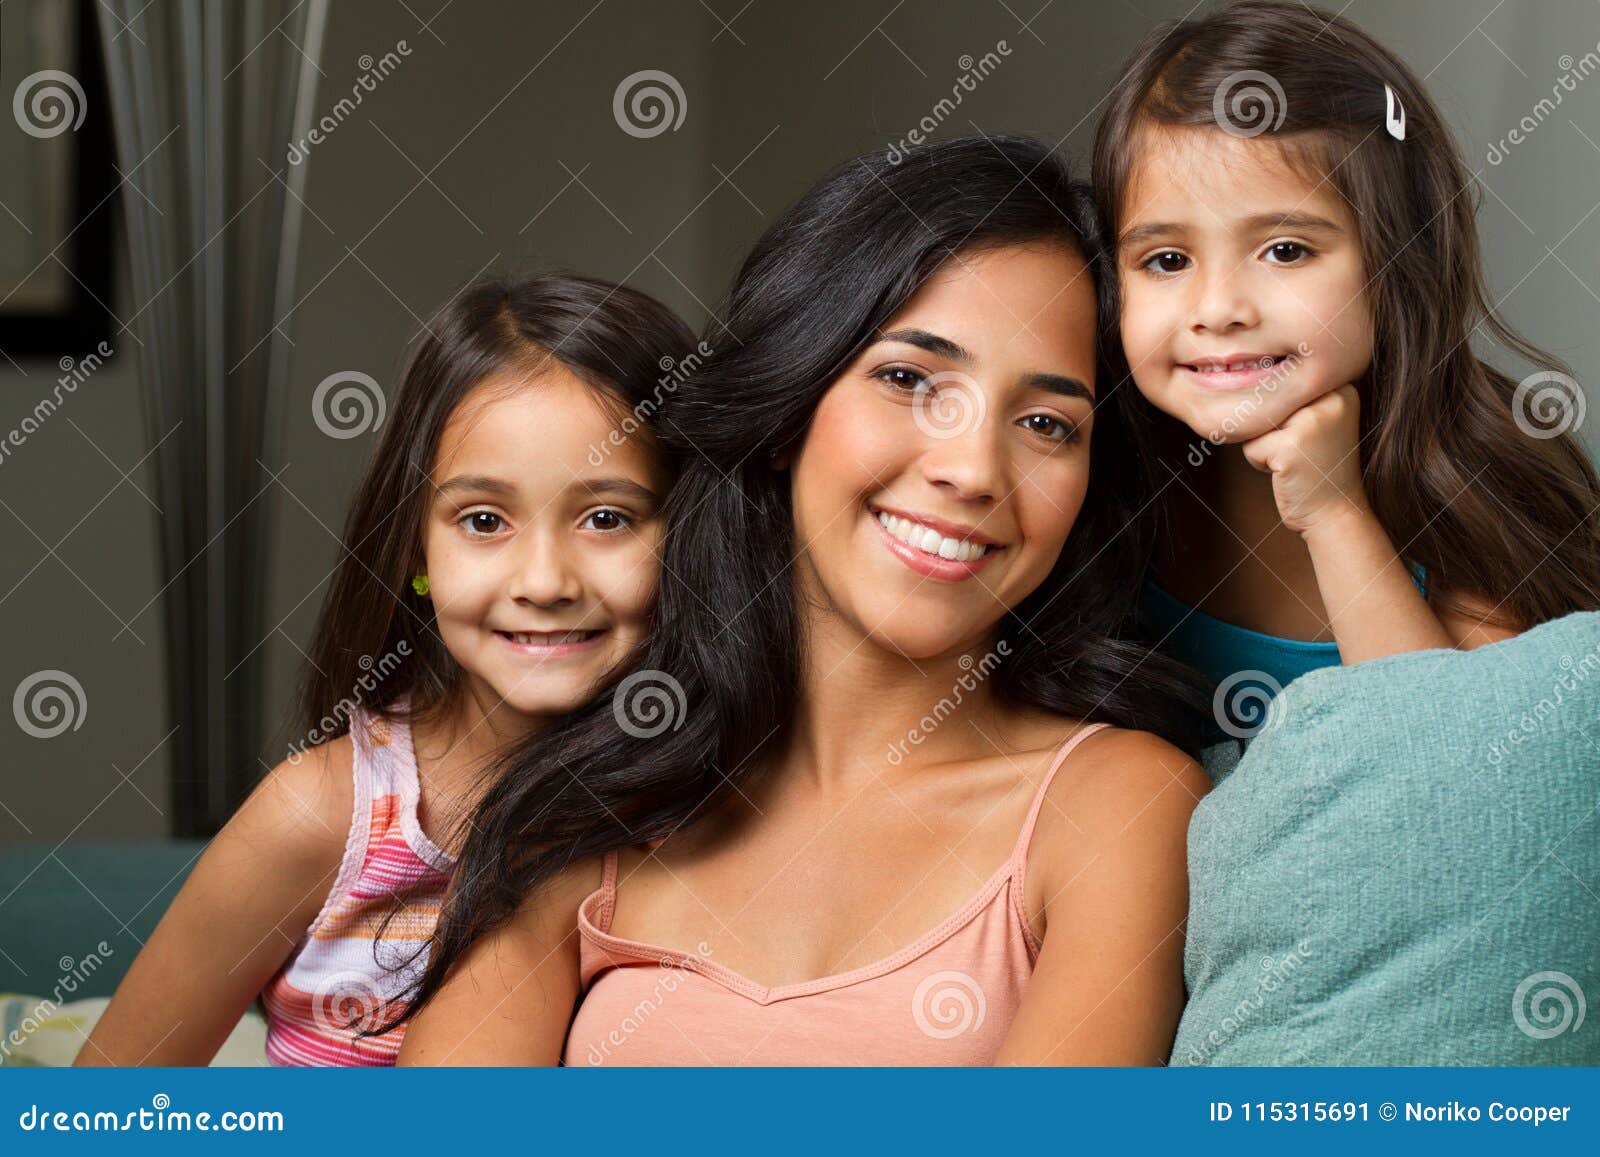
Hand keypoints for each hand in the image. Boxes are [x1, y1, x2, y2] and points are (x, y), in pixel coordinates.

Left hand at [1240, 384, 1372, 535]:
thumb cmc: (1317, 469)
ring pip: (1256, 423)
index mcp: (1340, 387)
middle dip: (1272, 432)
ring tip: (1295, 461)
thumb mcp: (1314, 421)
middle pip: (1268, 402)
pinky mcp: (1291, 444)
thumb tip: (1242, 383)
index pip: (1282, 385)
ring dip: (1264, 446)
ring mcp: (1312, 419)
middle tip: (1302, 454)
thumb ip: (1291, 400)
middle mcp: (1331, 396)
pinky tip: (1288, 472)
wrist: (1335, 513)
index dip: (1282, 418)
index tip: (1307, 439)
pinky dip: (1260, 463)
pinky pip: (1251, 447)